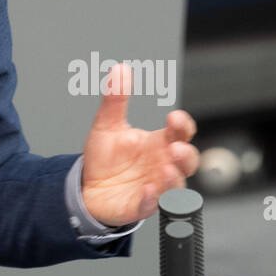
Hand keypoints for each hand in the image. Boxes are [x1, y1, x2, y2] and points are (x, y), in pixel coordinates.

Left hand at [81, 63, 199, 226]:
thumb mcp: (107, 125)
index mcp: (159, 143)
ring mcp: (157, 187)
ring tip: (166, 170)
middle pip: (188, 161)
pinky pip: (154, 204)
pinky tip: (147, 190)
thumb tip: (119, 69)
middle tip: (175, 148)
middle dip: (186, 155)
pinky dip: (154, 198)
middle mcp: (163, 164)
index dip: (183, 125)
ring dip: (175, 179)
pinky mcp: (143, 206)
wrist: (87, 187)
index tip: (173, 118)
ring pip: (177, 186)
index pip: (181, 132)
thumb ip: (116, 100)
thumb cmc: (105, 158)